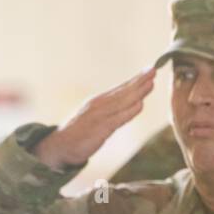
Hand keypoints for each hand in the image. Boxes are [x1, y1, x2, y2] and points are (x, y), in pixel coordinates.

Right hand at [33, 67, 155, 170]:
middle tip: (154, 70)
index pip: (121, 87)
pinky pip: (118, 119)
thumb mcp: (94, 116)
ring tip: (151, 82)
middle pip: (124, 91)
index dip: (136, 78)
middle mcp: (100, 104)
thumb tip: (128, 104)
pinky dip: (130, 111)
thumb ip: (110, 110)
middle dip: (140, 80)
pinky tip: (140, 104)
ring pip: (123, 101)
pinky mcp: (100, 128)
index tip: (150, 69)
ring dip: (138, 91)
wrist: (59, 145)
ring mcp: (100, 115)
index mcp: (99, 101)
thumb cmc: (79, 132)